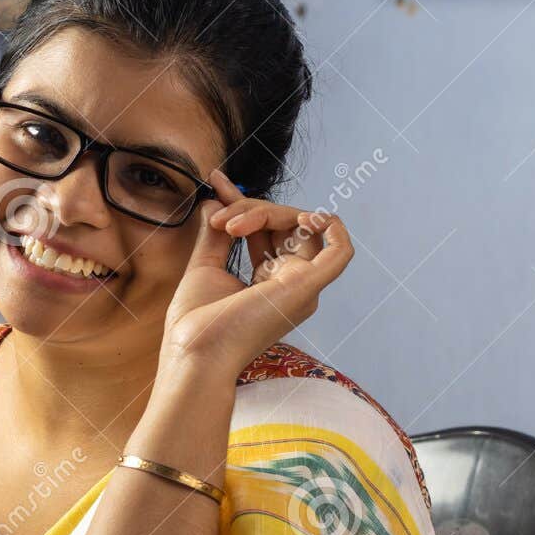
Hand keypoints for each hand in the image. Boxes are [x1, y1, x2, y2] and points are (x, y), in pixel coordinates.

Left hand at [162, 170, 352, 376]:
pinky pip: (340, 252)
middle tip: (218, 217)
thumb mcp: (205, 268)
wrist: (195, 352)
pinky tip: (307, 214)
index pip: (267, 230)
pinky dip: (331, 226)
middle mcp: (292, 284)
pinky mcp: (307, 287)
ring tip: (228, 225)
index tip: (216, 182)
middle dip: (249, 207)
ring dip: (263, 212)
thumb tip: (214, 201)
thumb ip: (216, 234)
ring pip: (300, 227)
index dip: (244, 203)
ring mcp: (302, 286)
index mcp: (271, 282)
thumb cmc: (196, 325)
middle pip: (285, 224)